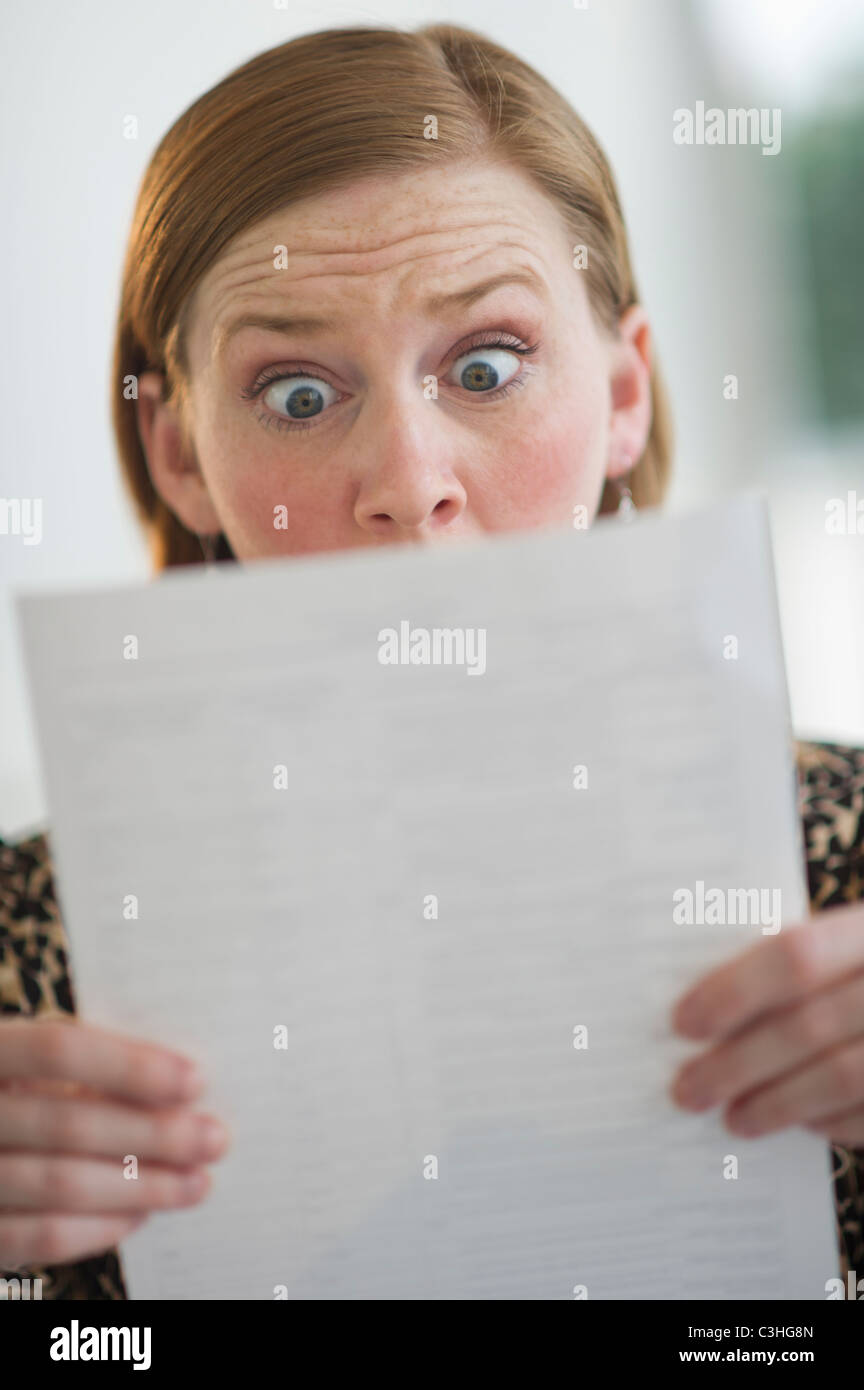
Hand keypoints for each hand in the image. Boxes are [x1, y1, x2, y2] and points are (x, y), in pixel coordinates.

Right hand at [0, 1016, 229, 1270]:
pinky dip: (101, 1226)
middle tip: (215, 1139)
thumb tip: (178, 1088)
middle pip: (68, 1124)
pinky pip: (42, 1236)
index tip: (195, 1081)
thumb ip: (91, 1067)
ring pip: (62, 1185)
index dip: (130, 1066)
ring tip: (195, 1182)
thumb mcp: (38, 1063)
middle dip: (154, 1134)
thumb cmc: (21, 1092)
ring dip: (142, 1185)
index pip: (58, 1051)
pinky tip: (143, 1212)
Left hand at [669, 902, 863, 1144]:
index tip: (683, 1025)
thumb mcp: (852, 940)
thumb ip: (795, 962)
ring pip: (843, 1076)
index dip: (734, 991)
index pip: (797, 955)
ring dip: (777, 1103)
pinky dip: (833, 1121)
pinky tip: (800, 1123)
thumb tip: (704, 1010)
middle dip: (738, 1064)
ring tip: (733, 1118)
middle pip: (809, 1025)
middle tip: (687, 1090)